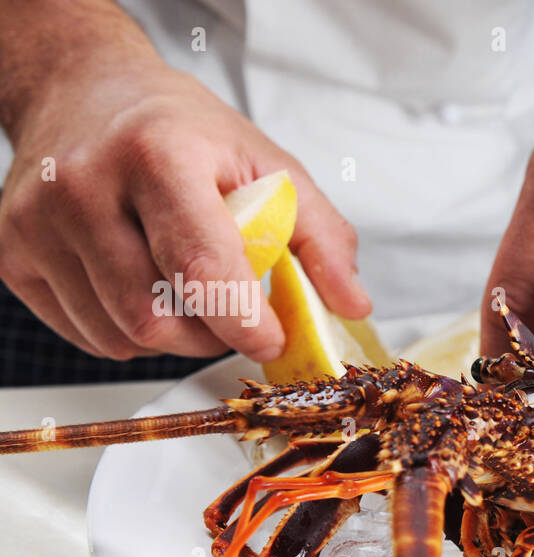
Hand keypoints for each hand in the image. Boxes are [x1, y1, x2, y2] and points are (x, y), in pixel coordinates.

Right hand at [0, 46, 369, 360]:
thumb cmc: (182, 133)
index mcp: (159, 154)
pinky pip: (87, 336)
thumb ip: (321, 239)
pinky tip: (144, 288)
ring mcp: (37, 223)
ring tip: (188, 291)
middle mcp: (85, 186)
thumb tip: (351, 305)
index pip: (202, 270)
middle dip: (213, 334)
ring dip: (174, 337)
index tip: (272, 336)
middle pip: (157, 317)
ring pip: (122, 338)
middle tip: (235, 309)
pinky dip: (130, 333)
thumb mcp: (268, 167)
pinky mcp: (12, 254)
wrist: (87, 93)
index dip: (245, 323)